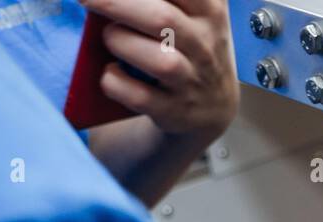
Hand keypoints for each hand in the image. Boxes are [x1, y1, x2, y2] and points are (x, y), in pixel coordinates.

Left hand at [86, 0, 238, 139]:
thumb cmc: (189, 44)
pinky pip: (138, 96)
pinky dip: (114, 81)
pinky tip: (112, 72)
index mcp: (210, 9)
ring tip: (111, 37)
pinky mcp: (175, 110)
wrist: (212, 106)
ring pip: (158, 60)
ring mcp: (193, 80)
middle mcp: (206, 44)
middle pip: (161, 18)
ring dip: (120, 42)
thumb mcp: (195, 10)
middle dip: (113, 3)